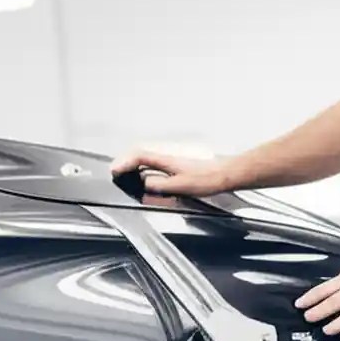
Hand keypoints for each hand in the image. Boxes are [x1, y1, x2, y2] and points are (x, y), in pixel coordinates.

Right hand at [109, 148, 231, 196]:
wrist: (224, 174)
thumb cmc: (206, 179)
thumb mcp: (180, 186)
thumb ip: (159, 185)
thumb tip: (144, 184)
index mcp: (166, 160)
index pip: (139, 156)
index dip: (125, 163)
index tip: (115, 170)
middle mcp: (167, 157)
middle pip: (140, 154)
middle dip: (126, 161)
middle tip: (116, 171)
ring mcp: (172, 160)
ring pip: (147, 158)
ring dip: (134, 163)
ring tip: (126, 172)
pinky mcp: (177, 165)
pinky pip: (155, 163)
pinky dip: (145, 167)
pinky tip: (147, 176)